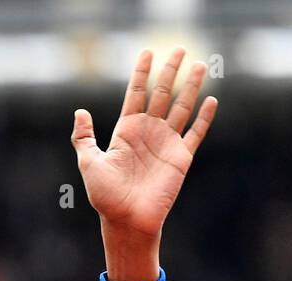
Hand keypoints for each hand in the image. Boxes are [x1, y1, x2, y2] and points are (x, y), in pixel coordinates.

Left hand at [71, 48, 217, 280]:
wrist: (127, 221)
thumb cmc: (105, 196)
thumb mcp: (89, 164)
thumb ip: (84, 138)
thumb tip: (80, 111)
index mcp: (126, 131)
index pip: (136, 94)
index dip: (142, 73)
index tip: (148, 52)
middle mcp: (148, 133)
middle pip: (161, 94)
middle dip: (170, 71)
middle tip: (180, 48)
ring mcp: (166, 143)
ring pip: (181, 107)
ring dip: (190, 87)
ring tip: (199, 65)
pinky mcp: (181, 157)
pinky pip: (195, 133)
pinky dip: (204, 118)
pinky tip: (211, 100)